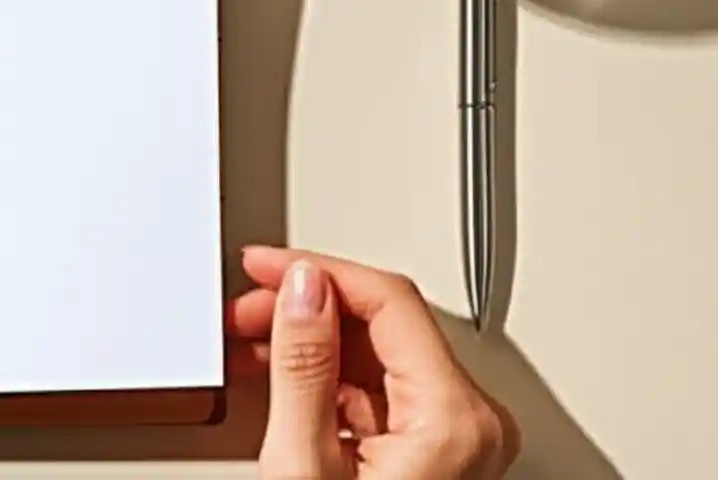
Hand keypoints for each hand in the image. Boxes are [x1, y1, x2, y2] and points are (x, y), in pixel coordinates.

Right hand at [229, 246, 519, 479]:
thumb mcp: (304, 464)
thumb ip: (304, 366)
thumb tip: (303, 290)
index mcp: (452, 419)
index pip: (388, 301)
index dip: (320, 270)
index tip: (269, 263)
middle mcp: (470, 424)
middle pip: (385, 324)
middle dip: (309, 305)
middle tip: (252, 303)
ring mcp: (455, 439)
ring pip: (379, 353)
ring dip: (314, 338)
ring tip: (256, 336)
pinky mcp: (433, 452)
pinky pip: (379, 388)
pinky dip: (328, 375)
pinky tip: (284, 370)